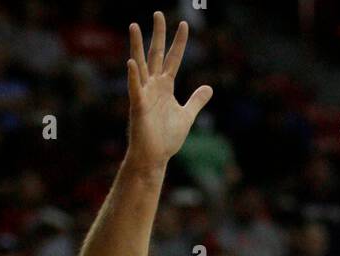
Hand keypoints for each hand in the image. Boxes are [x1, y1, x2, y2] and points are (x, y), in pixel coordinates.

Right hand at [127, 13, 212, 171]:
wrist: (154, 158)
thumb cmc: (166, 138)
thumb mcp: (187, 116)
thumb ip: (196, 101)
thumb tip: (209, 88)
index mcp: (165, 87)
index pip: (173, 59)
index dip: (179, 42)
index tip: (184, 24)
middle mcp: (153, 86)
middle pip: (156, 55)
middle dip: (158, 34)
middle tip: (158, 13)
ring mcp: (144, 94)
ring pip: (140, 65)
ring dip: (137, 46)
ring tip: (134, 26)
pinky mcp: (138, 107)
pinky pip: (135, 89)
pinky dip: (133, 76)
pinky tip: (131, 62)